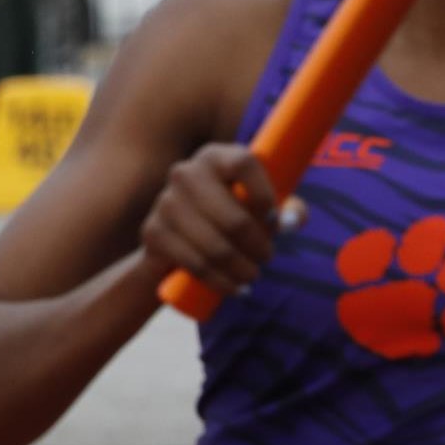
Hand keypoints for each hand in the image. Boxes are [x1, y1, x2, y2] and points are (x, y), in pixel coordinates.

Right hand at [139, 144, 300, 295]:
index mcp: (217, 156)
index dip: (265, 196)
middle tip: (267, 258)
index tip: (275, 221)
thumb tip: (291, 222)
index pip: (244, 164)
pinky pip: (195, 264)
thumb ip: (288, 208)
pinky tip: (235, 288)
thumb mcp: (264, 206)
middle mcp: (186, 172)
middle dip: (258, 246)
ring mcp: (166, 202)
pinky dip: (220, 281)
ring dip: (241, 268)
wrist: (179, 236)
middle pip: (234, 217)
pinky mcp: (154, 232)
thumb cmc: (234, 213)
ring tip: (253, 276)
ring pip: (215, 247)